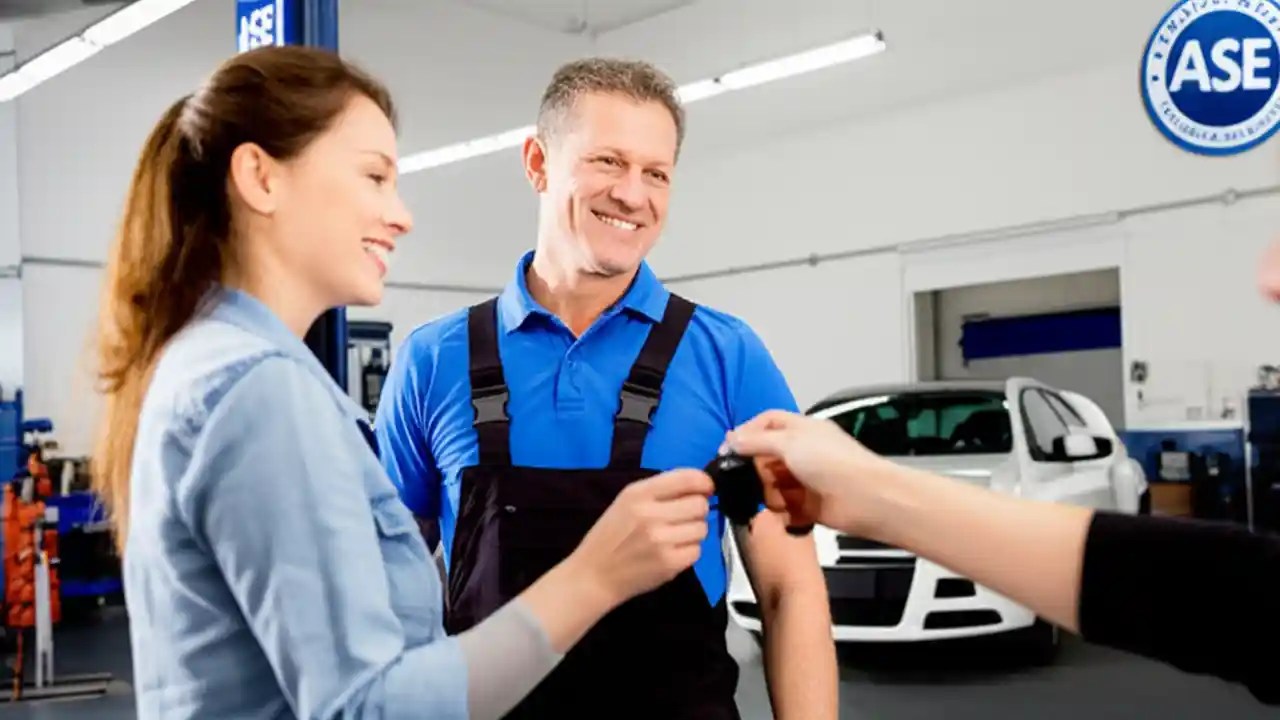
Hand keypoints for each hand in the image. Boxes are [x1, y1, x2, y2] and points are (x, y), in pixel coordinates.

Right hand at [567, 469, 713, 607]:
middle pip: (700, 504)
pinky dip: (688, 551)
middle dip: (696, 510)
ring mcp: (661, 541)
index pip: (687, 478)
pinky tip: (671, 552)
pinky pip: (697, 550)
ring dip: (693, 532)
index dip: (704, 482)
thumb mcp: (626, 502)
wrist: (594, 575)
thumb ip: (660, 491)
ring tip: (673, 537)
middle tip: (682, 518)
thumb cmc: (611, 536)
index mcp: (638, 494)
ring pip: (702, 528)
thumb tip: (700, 486)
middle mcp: (650, 515)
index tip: (706, 488)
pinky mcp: (670, 564)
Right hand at [725, 410, 891, 534]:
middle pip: (765, 458)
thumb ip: (757, 441)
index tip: (729, 450)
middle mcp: (802, 453)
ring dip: (771, 494)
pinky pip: (784, 509)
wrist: (865, 499)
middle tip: (757, 479)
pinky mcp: (809, 506)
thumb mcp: (789, 442)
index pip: (767, 423)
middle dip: (758, 471)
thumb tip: (732, 439)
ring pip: (771, 486)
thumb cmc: (834, 463)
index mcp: (801, 430)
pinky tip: (790, 513)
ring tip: (782, 499)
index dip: (747, 434)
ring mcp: (806, 480)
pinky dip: (784, 512)